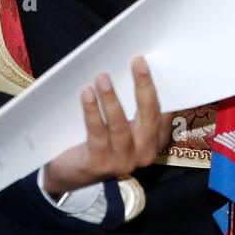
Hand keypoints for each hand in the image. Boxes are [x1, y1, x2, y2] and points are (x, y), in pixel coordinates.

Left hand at [41, 57, 169, 196]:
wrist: (71, 172)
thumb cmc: (100, 138)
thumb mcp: (121, 122)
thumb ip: (131, 103)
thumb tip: (135, 66)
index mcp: (156, 139)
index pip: (164, 109)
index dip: (159, 85)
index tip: (149, 63)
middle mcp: (145, 152)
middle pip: (148, 116)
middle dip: (143, 86)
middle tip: (137, 62)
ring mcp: (124, 161)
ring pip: (120, 125)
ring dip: (111, 99)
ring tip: (103, 77)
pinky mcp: (101, 165)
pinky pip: (97, 134)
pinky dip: (92, 112)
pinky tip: (87, 94)